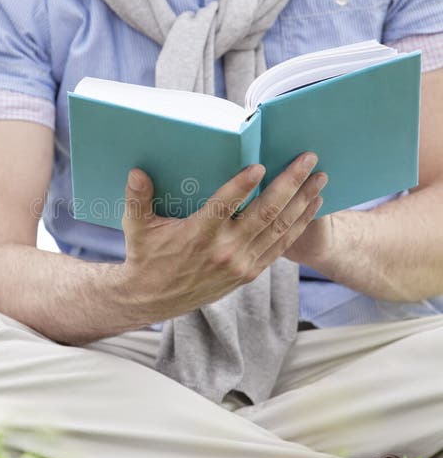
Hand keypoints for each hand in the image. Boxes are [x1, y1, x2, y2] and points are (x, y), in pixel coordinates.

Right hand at [120, 153, 327, 322]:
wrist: (153, 299)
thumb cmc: (146, 256)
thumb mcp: (136, 227)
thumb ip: (137, 197)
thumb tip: (137, 170)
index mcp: (198, 235)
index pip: (224, 205)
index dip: (242, 185)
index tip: (260, 165)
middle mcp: (224, 250)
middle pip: (265, 213)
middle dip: (290, 183)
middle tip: (308, 159)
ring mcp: (241, 264)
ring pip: (280, 229)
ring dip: (303, 201)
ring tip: (320, 178)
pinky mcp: (249, 273)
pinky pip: (280, 247)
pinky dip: (299, 225)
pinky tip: (312, 206)